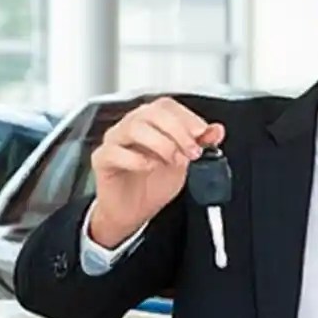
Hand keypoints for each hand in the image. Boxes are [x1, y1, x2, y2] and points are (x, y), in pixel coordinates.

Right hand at [87, 97, 224, 247]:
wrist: (132, 212)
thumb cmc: (152, 184)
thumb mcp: (184, 163)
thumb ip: (199, 144)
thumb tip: (216, 130)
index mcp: (151, 122)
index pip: (167, 106)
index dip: (186, 117)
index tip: (203, 133)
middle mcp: (131, 126)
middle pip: (151, 112)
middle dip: (177, 131)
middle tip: (191, 151)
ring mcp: (114, 141)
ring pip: (133, 127)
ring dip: (160, 143)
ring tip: (173, 160)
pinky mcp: (102, 159)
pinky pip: (114, 151)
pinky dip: (135, 158)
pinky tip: (150, 166)